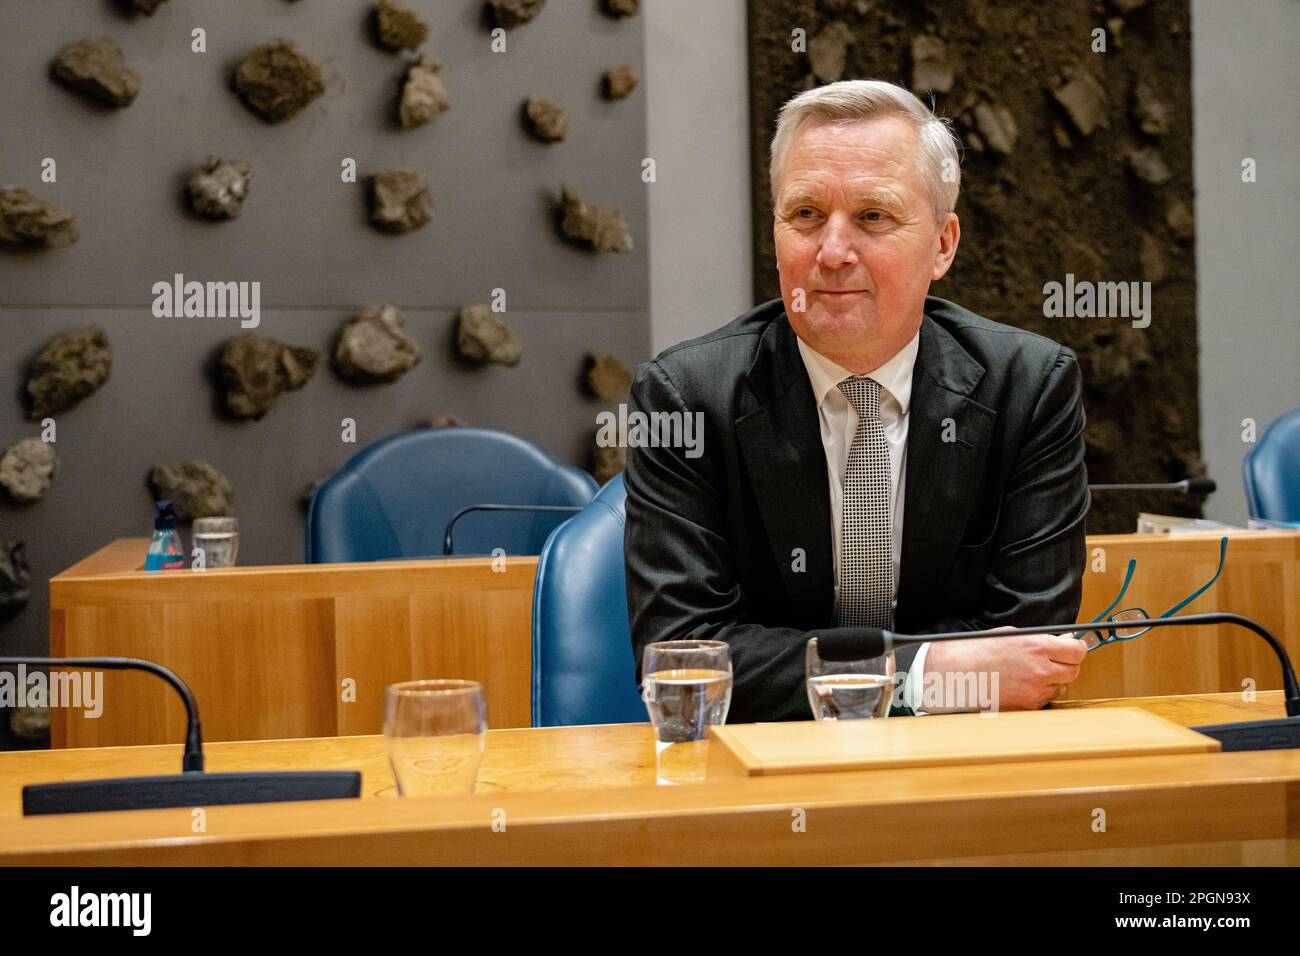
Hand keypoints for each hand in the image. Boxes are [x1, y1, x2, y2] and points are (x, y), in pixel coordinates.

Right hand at [922, 627, 1086, 711]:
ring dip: (1054, 680)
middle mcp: (1040, 669)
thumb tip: (1064, 641)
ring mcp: (1035, 690)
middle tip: (1055, 660)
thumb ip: (1042, 639)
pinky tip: (1023, 685)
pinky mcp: (1028, 706)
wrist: (957, 673)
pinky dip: (1040, 693)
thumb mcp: (1012, 635)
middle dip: (1068, 664)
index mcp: (1036, 646)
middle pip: (1074, 670)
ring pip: (1061, 687)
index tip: (1073, 647)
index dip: (1076, 648)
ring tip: (1032, 674)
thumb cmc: (978, 650)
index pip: (1077, 650)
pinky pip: (1046, 699)